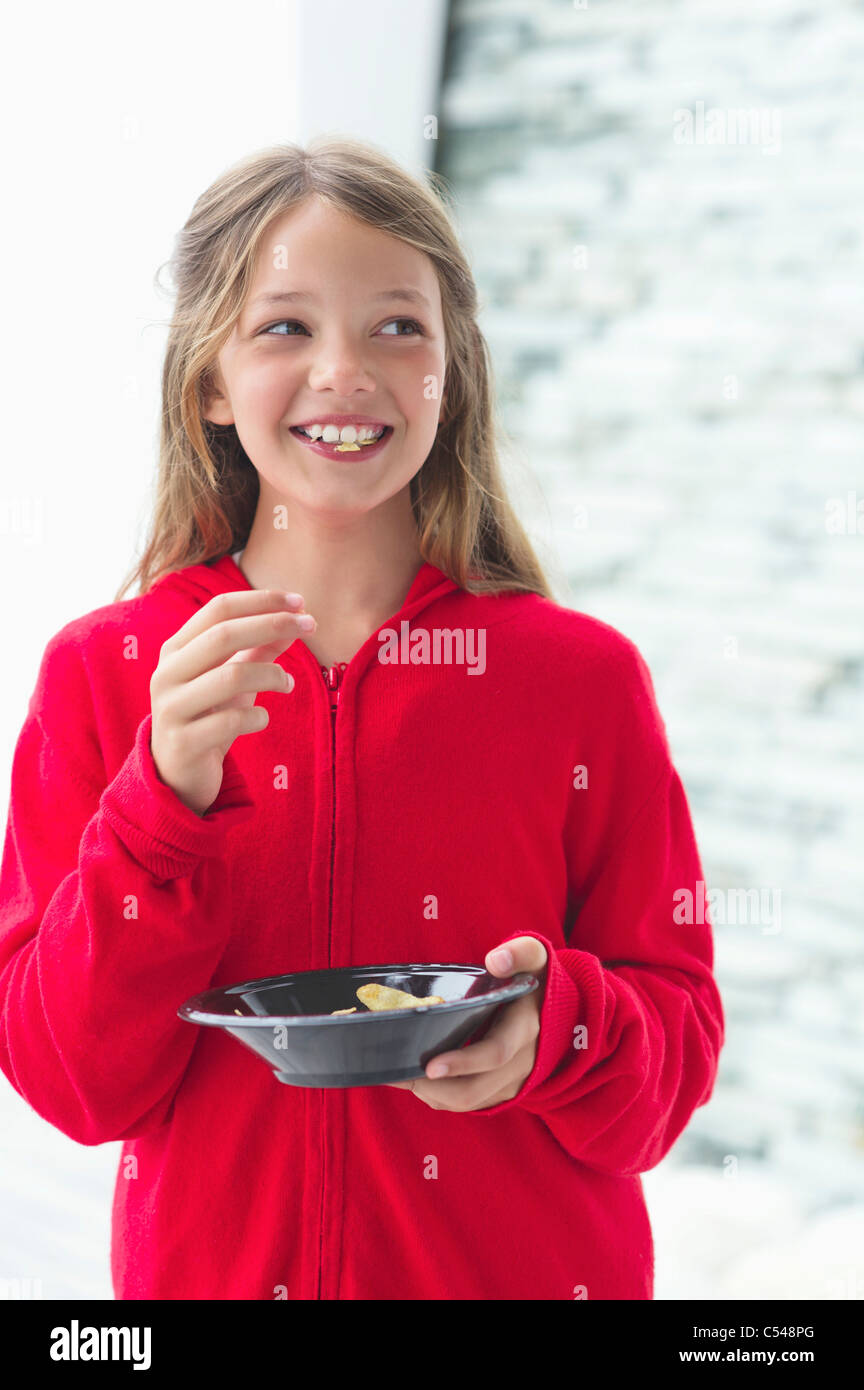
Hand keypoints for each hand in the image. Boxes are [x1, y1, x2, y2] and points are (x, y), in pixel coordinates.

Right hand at [150, 588, 315, 815]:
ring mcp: (171, 708)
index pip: (219, 609)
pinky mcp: (183, 743)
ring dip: (272, 674)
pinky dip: (258, 716)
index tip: (300, 603)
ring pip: (231, 677)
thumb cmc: (210, 715)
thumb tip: (298, 620)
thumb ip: (260, 649)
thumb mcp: (235, 678)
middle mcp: (167, 673)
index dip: (261, 601)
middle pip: (224, 635)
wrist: (178, 774)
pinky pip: (231, 721)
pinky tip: (263, 718)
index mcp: (176, 649)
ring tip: (289, 683)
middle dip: (273, 625)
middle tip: (311, 626)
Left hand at [384, 936, 548, 1110]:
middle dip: (434, 1087)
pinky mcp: (503, 1089)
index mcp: (525, 1029)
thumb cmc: (536, 978)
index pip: (494, 1054)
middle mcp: (521, 1062)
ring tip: (400, 1074)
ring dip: (433, 1094)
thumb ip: (519, 953)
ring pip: (469, 1102)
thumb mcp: (535, 957)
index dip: (463, 1063)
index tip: (430, 1066)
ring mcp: (513, 1080)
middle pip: (474, 1089)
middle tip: (398, 1072)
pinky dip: (441, 1096)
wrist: (560, 1009)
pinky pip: (470, 1103)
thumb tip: (496, 961)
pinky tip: (418, 1078)